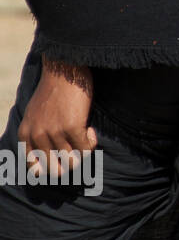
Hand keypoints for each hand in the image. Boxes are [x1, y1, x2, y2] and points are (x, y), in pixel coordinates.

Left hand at [18, 57, 95, 180]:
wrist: (64, 69)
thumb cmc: (53, 89)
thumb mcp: (35, 114)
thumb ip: (37, 132)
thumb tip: (53, 155)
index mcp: (25, 134)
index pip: (35, 168)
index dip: (50, 170)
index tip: (63, 161)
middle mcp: (37, 136)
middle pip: (56, 170)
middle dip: (70, 164)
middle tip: (79, 151)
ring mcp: (54, 132)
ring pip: (73, 160)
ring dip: (83, 151)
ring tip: (85, 136)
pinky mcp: (72, 127)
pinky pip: (86, 148)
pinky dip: (92, 142)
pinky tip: (91, 129)